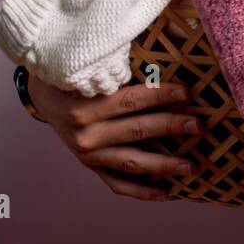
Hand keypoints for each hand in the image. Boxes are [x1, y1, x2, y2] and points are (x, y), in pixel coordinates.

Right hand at [27, 72, 206, 201]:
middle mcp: (85, 133)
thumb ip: (120, 64)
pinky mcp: (91, 167)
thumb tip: (165, 50)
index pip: (132, 100)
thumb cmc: (75, 74)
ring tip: (193, 166)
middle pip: (137, 130)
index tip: (189, 92)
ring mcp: (88, 155)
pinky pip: (118, 184)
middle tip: (200, 126)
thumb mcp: (91, 65)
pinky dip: (142, 191)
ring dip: (164, 165)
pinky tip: (167, 193)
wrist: (42, 95)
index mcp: (85, 105)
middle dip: (172, 127)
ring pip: (132, 162)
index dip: (162, 96)